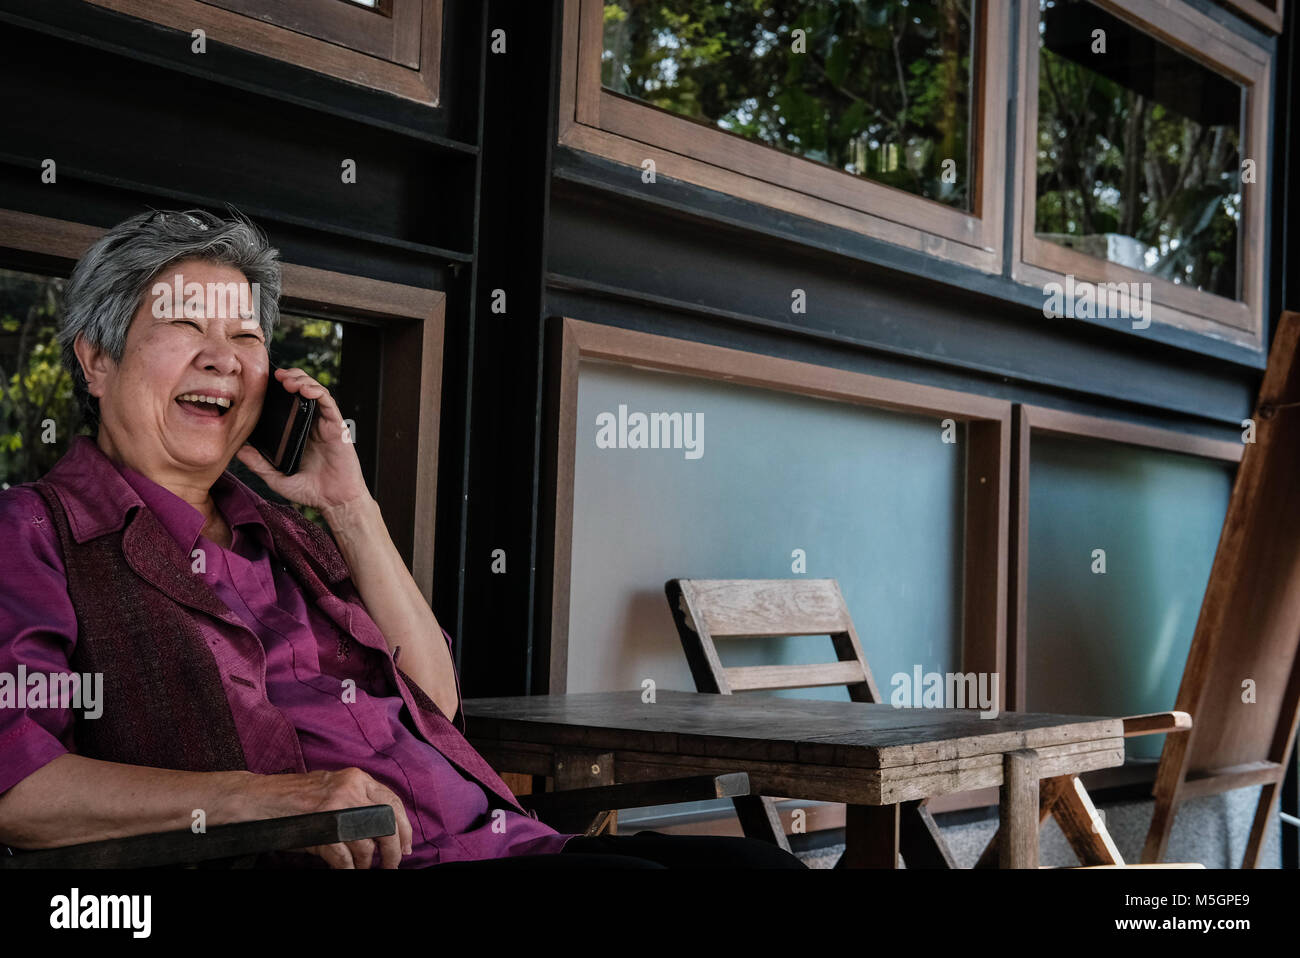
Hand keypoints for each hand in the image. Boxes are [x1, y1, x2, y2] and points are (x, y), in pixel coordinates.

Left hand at [235, 367, 368, 511]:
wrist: (335, 502)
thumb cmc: (311, 492)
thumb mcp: (277, 478)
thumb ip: (259, 465)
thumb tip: (239, 451)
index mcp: (298, 433)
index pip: (289, 403)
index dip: (278, 389)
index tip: (263, 383)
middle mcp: (312, 425)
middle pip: (303, 391)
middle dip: (290, 377)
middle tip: (275, 375)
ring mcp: (325, 424)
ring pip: (316, 391)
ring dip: (302, 380)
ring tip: (288, 380)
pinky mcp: (337, 426)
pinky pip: (329, 402)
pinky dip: (317, 391)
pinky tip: (305, 389)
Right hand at [250, 767, 413, 868]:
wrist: (260, 798)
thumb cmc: (296, 797)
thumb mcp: (334, 788)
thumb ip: (359, 801)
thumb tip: (384, 828)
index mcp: (356, 778)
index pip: (392, 803)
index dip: (404, 827)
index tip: (407, 845)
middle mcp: (350, 790)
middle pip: (386, 824)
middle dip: (393, 849)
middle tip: (392, 864)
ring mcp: (335, 809)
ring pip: (366, 844)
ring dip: (367, 862)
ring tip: (363, 868)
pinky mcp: (320, 828)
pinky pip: (344, 856)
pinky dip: (347, 868)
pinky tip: (346, 869)